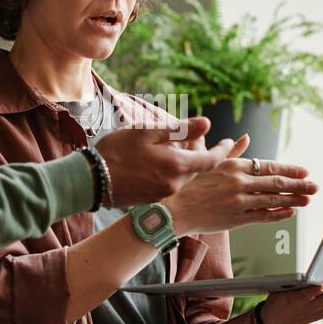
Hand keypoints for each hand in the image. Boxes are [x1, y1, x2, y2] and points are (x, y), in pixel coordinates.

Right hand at [95, 117, 235, 207]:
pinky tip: (158, 162)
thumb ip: (180, 129)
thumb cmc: (117, 151)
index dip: (223, 151)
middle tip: (193, 137)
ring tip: (172, 146)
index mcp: (177, 166)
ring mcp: (163, 195)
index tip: (231, 143)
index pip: (211, 160)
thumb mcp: (147, 133)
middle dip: (199, 153)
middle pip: (197, 168)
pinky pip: (170, 185)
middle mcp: (175, 184)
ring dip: (184, 163)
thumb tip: (207, 123)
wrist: (91, 180)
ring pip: (183, 176)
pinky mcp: (152, 200)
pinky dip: (171, 173)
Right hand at [161, 134, 318, 234]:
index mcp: (233, 166)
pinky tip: (290, 212)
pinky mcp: (236, 219)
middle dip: (299, 184)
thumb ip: (230, 151)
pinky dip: (279, 214)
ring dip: (294, 199)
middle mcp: (239, 182)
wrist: (174, 209)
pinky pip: (263, 216)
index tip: (304, 171)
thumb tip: (245, 137)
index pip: (269, 166)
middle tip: (315, 186)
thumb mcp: (210, 163)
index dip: (289, 170)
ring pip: (273, 199)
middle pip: (276, 183)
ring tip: (308, 199)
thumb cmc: (191, 186)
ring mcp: (239, 201)